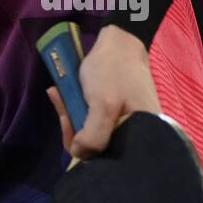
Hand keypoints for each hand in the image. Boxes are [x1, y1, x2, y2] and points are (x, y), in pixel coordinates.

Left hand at [45, 24, 162, 160]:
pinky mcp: (116, 114)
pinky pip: (93, 120)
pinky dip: (76, 109)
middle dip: (74, 128)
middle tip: (60, 100)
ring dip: (71, 116)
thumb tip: (79, 154)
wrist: (119, 42)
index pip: (110, 159)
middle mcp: (138, 136)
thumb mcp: (103, 104)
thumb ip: (93, 135)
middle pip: (99, 146)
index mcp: (144, 138)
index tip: (68, 124)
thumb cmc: (114, 71)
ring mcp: (126, 124)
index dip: (85, 149)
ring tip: (58, 93)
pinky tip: (61, 93)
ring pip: (93, 131)